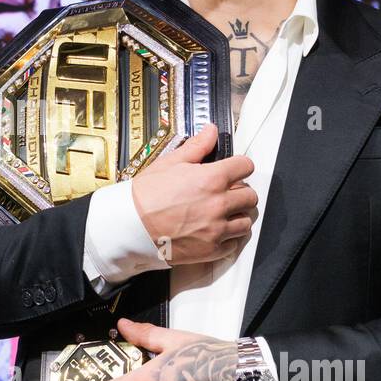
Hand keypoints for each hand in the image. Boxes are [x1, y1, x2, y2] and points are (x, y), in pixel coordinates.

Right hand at [130, 123, 255, 265]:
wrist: (130, 226)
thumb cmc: (146, 195)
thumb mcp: (170, 163)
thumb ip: (197, 146)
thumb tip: (211, 131)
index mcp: (212, 179)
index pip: (245, 166)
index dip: (239, 166)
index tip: (234, 170)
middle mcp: (219, 204)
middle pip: (250, 196)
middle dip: (240, 192)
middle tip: (226, 193)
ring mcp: (216, 229)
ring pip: (245, 221)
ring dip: (237, 216)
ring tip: (222, 214)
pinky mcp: (211, 250)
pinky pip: (234, 243)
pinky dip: (228, 237)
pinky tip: (215, 231)